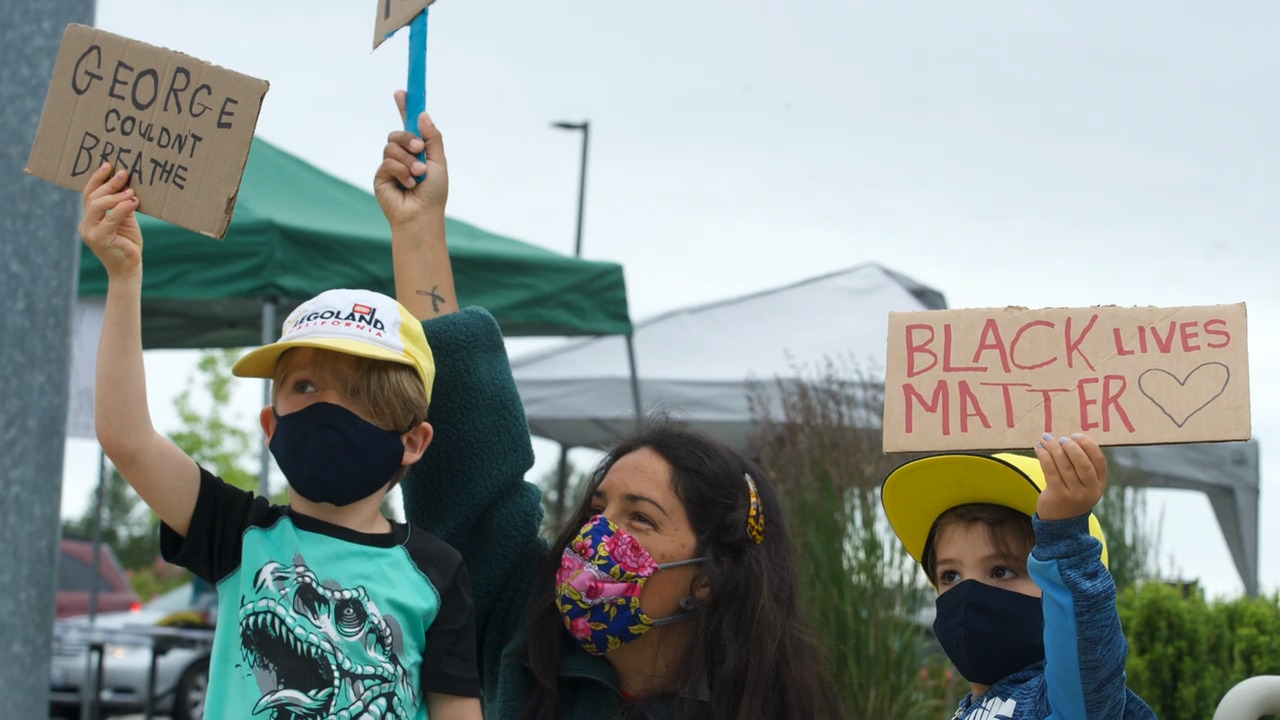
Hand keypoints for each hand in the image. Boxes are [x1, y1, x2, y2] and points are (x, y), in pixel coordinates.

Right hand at [79, 163, 142, 280]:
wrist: (129, 269)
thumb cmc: (128, 244)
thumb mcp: (125, 220)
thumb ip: (122, 205)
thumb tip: (128, 184)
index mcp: (89, 218)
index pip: (89, 193)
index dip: (97, 178)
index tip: (109, 164)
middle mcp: (86, 224)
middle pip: (92, 197)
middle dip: (108, 183)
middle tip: (124, 173)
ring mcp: (90, 232)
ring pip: (97, 205)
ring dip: (115, 195)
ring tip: (131, 191)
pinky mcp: (100, 239)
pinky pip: (110, 219)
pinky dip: (122, 208)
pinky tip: (134, 201)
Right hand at [374, 90, 447, 228]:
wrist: (422, 215)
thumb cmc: (434, 193)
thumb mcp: (439, 162)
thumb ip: (432, 138)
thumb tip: (423, 114)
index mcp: (418, 151)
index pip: (409, 125)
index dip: (405, 108)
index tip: (401, 92)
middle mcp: (403, 156)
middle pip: (397, 133)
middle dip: (409, 139)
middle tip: (420, 151)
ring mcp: (390, 165)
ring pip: (391, 146)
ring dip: (408, 160)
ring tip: (418, 176)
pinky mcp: (381, 176)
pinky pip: (387, 161)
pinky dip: (401, 171)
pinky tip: (408, 185)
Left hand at [1034, 433, 1107, 520]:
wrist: (1061, 523)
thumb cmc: (1072, 495)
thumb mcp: (1084, 483)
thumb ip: (1083, 465)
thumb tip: (1069, 438)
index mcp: (1100, 484)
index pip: (1098, 460)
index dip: (1088, 445)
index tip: (1076, 436)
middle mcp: (1090, 490)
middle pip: (1082, 462)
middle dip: (1070, 447)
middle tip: (1060, 439)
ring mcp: (1075, 494)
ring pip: (1064, 465)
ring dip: (1053, 448)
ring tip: (1046, 439)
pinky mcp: (1058, 496)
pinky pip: (1050, 471)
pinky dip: (1044, 456)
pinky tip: (1039, 448)